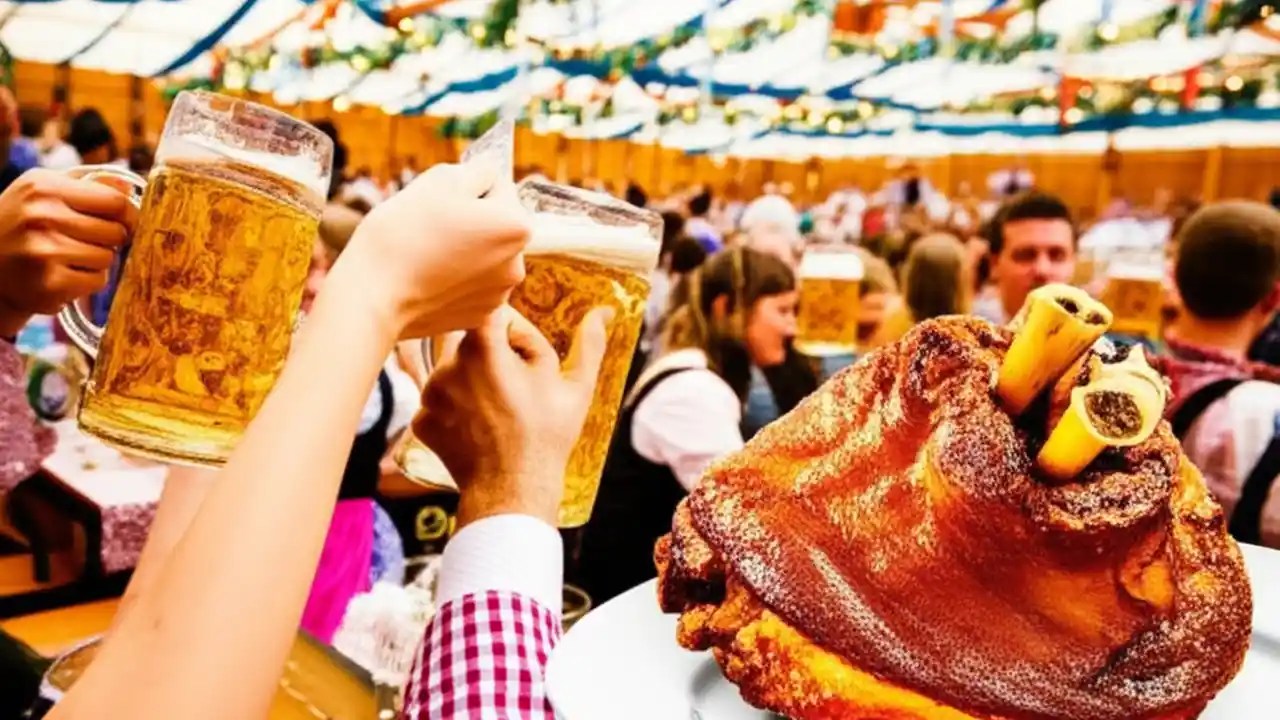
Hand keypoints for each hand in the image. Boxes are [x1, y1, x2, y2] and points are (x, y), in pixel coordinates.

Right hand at [0, 169, 135, 335]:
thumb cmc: (21, 225)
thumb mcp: (41, 192)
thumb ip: (84, 185)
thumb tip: (125, 184)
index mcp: (43, 187)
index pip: (115, 201)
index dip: (129, 214)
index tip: (126, 222)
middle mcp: (41, 216)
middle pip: (116, 232)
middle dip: (109, 239)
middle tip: (85, 241)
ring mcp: (44, 251)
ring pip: (108, 258)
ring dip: (97, 261)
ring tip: (68, 257)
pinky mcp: (50, 284)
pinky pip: (98, 281)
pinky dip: (87, 281)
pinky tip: (63, 274)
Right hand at [329, 162, 528, 340]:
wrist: (372, 295)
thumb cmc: (404, 233)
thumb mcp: (441, 179)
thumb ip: (478, 171)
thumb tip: (491, 175)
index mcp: (517, 226)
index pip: (501, 187)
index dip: (468, 188)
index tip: (443, 202)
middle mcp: (517, 264)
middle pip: (495, 225)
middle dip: (471, 220)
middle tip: (432, 227)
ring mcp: (499, 295)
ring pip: (483, 255)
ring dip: (464, 249)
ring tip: (427, 253)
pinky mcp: (478, 316)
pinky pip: (470, 284)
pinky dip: (455, 278)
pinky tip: (428, 277)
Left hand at [414, 305, 611, 526]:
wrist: (512, 491)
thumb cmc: (546, 437)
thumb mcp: (575, 387)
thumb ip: (588, 342)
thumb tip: (604, 311)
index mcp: (483, 346)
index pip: (494, 312)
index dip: (514, 330)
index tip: (524, 356)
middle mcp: (448, 364)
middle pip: (470, 337)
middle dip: (493, 353)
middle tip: (515, 387)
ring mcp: (430, 393)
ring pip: (454, 367)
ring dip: (474, 378)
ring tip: (499, 409)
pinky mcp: (421, 418)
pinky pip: (441, 398)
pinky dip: (458, 406)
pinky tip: (480, 426)